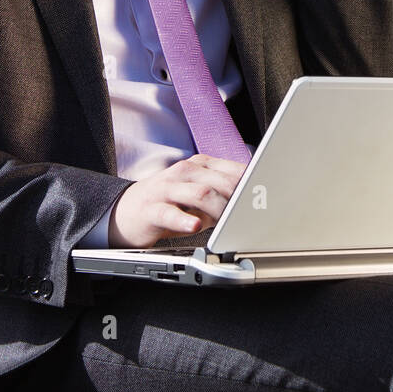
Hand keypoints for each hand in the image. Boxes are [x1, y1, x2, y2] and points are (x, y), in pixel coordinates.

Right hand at [107, 154, 247, 248]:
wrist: (125, 212)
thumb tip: (253, 203)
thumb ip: (223, 195)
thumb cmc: (168, 203)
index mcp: (198, 165)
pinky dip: (184, 220)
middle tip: (248, 214)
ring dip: (218, 209)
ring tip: (226, 221)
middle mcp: (183, 172)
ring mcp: (166, 189)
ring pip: (199, 193)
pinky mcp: (150, 208)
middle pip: (219, 181)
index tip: (267, 196)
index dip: (251, 184)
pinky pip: (169, 213)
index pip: (231, 169)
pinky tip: (194, 226)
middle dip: (237, 198)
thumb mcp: (198, 194)